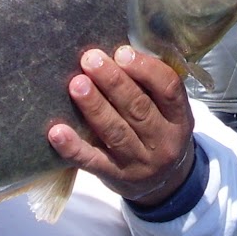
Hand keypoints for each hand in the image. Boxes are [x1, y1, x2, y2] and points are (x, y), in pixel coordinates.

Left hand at [47, 45, 196, 205]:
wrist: (164, 184)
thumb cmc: (158, 131)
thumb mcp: (167, 111)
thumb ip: (149, 86)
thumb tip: (116, 51)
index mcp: (180, 118)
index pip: (169, 89)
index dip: (146, 69)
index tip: (122, 52)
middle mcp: (164, 142)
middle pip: (139, 108)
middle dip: (113, 82)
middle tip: (91, 59)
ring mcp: (139, 162)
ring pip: (116, 132)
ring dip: (95, 107)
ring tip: (77, 85)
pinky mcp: (115, 177)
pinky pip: (92, 162)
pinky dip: (73, 147)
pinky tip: (57, 132)